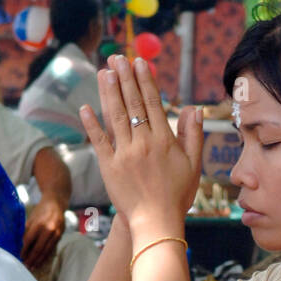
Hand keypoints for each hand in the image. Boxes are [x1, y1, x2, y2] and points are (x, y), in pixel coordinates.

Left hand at [21, 196, 65, 268]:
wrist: (56, 204)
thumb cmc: (41, 210)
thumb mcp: (31, 218)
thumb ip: (27, 231)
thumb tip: (22, 245)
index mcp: (39, 224)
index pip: (29, 241)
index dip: (24, 250)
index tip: (20, 257)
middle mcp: (48, 230)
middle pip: (38, 248)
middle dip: (31, 258)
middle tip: (26, 266)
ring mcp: (56, 234)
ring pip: (46, 251)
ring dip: (39, 260)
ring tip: (33, 267)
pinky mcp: (60, 236)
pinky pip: (51, 248)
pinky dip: (45, 256)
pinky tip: (41, 261)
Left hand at [80, 55, 202, 234]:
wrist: (157, 222)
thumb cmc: (178, 195)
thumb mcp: (193, 166)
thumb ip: (193, 135)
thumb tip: (195, 109)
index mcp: (163, 141)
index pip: (152, 103)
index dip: (144, 81)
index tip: (139, 63)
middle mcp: (143, 143)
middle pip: (131, 104)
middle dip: (124, 78)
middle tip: (118, 58)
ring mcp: (124, 154)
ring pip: (114, 117)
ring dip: (109, 92)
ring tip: (104, 72)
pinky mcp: (109, 166)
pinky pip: (98, 141)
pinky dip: (91, 124)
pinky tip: (85, 107)